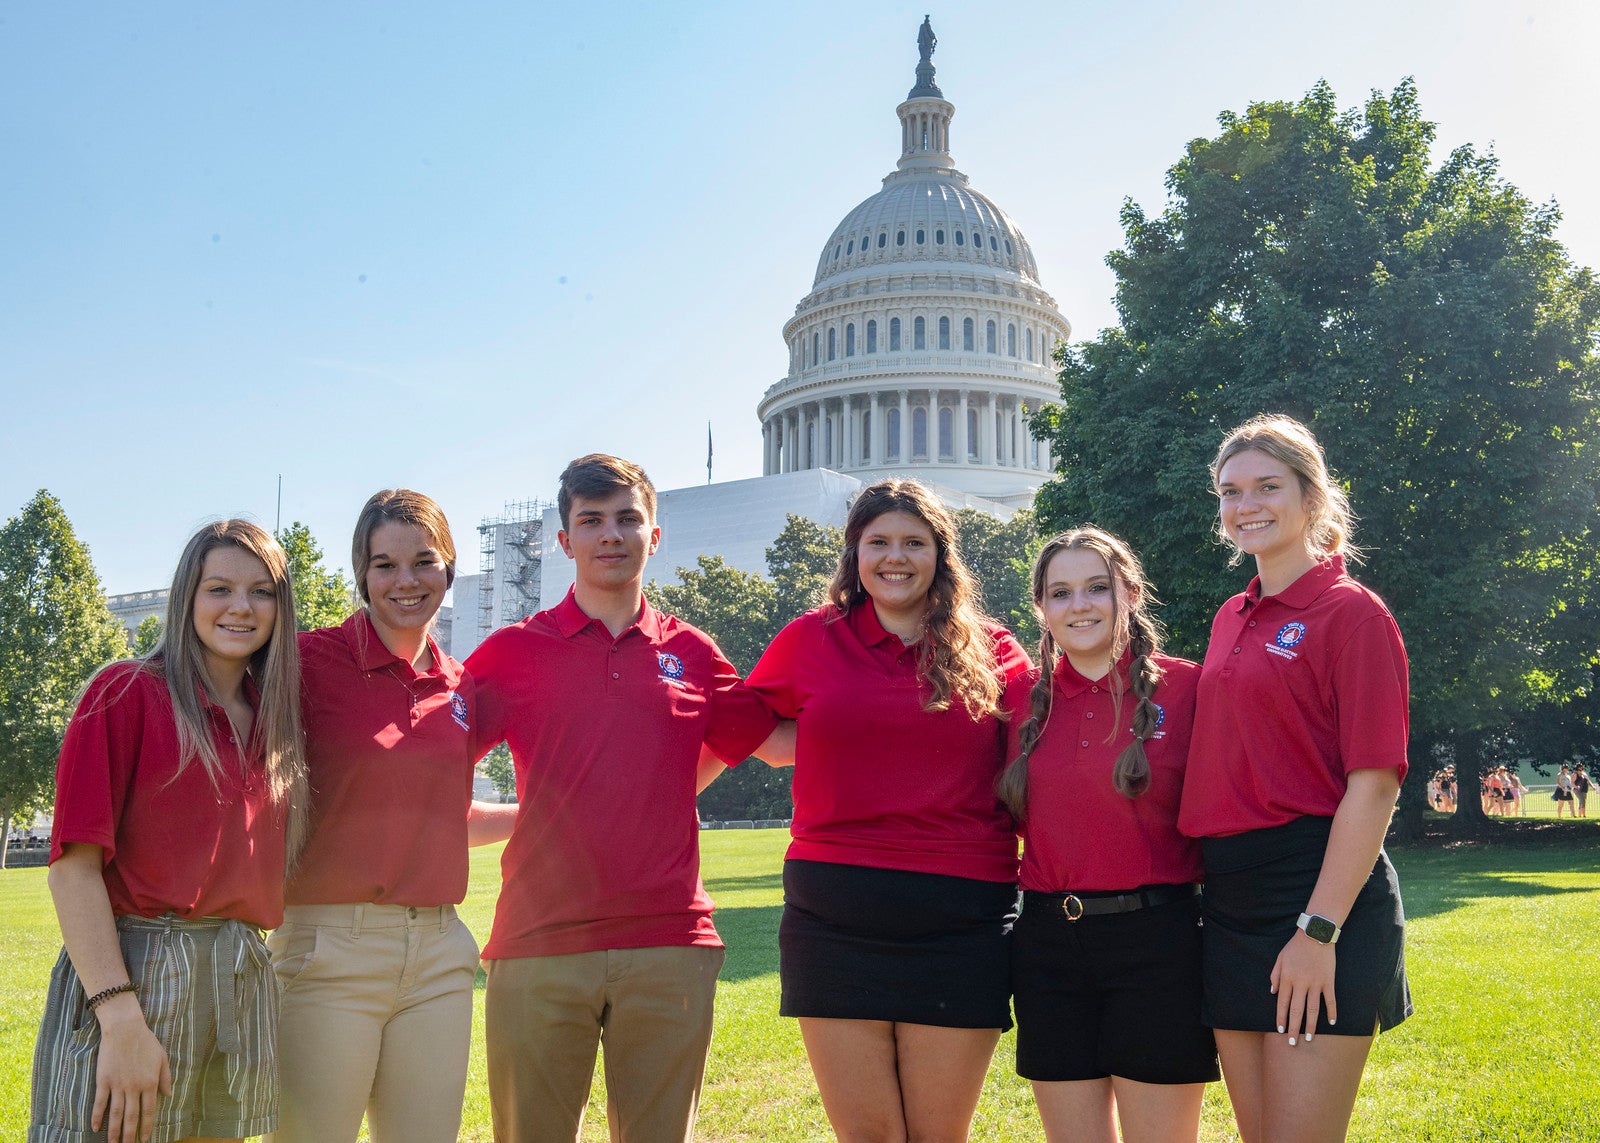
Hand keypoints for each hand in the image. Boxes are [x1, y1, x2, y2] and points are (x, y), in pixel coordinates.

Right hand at [91, 994, 172, 1142]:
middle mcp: (134, 1087)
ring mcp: (118, 1085)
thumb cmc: (146, 1041)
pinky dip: (97, 1116)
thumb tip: (168, 1095)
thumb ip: (165, 1078)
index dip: (147, 1126)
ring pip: (115, 1114)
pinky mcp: (104, 1081)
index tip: (145, 1138)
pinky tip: (95, 1127)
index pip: (149, 1111)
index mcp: (150, 1083)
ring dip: (114, 1131)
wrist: (125, 1029)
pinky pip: (100, 1103)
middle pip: (131, 1117)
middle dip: (129, 1134)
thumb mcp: (162, 1058)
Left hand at [1270, 929, 1337, 1044]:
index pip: (1282, 1003)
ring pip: (1312, 1008)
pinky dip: (1331, 1012)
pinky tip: (1331, 1023)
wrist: (1315, 934)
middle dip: (1294, 1028)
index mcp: (1287, 978)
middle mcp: (1300, 983)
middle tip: (1293, 1043)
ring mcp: (1316, 983)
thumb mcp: (1280, 958)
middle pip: (1297, 1010)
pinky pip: (1330, 1000)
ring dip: (1310, 1025)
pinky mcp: (1328, 981)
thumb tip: (1273, 993)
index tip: (1281, 1031)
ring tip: (1308, 1038)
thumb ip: (1275, 976)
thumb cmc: (1295, 947)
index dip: (1281, 1018)